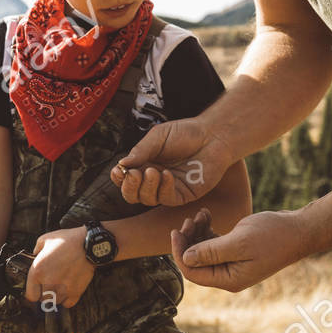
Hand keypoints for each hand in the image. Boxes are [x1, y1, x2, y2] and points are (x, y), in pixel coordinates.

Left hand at [25, 226, 92, 308]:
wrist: (88, 244)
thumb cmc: (67, 241)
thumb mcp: (45, 239)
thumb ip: (36, 250)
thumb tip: (35, 255)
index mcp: (38, 271)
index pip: (30, 295)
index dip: (33, 292)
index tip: (36, 289)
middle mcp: (49, 282)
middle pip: (43, 300)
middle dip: (44, 293)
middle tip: (49, 284)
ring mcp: (63, 289)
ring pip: (55, 302)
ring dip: (56, 296)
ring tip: (59, 286)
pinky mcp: (76, 291)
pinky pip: (68, 303)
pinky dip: (67, 299)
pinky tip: (67, 290)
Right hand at [110, 117, 233, 205]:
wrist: (212, 135)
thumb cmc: (186, 133)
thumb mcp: (158, 137)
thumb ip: (141, 150)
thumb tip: (121, 164)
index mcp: (144, 164)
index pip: (125, 178)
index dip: (119, 177)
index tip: (119, 170)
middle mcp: (153, 179)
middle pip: (132, 194)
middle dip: (129, 187)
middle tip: (132, 174)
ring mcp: (168, 188)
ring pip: (148, 199)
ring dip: (146, 187)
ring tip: (153, 171)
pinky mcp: (183, 195)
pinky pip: (167, 198)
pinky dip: (164, 188)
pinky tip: (167, 174)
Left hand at [170, 207, 311, 292]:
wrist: (299, 230)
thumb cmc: (273, 235)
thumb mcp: (239, 242)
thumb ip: (211, 251)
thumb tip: (185, 258)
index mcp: (229, 280)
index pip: (193, 273)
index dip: (179, 253)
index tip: (175, 232)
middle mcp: (229, 276)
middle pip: (195, 262)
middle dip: (188, 241)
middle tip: (188, 219)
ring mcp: (233, 265)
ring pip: (203, 251)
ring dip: (197, 233)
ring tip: (200, 214)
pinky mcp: (236, 252)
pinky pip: (213, 244)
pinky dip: (207, 230)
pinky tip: (207, 215)